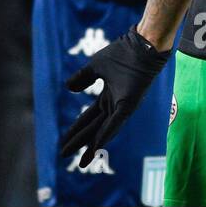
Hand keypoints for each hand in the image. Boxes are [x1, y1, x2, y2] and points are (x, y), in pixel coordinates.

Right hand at [60, 28, 168, 167]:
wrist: (141, 44)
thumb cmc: (123, 52)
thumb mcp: (96, 66)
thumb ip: (83, 78)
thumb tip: (68, 88)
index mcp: (108, 97)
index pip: (89, 118)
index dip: (76, 130)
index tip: (64, 141)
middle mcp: (115, 105)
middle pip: (93, 128)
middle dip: (79, 142)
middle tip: (64, 155)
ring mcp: (123, 106)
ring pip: (103, 130)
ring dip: (91, 145)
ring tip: (81, 161)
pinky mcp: (129, 104)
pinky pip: (116, 122)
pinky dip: (106, 133)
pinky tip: (97, 146)